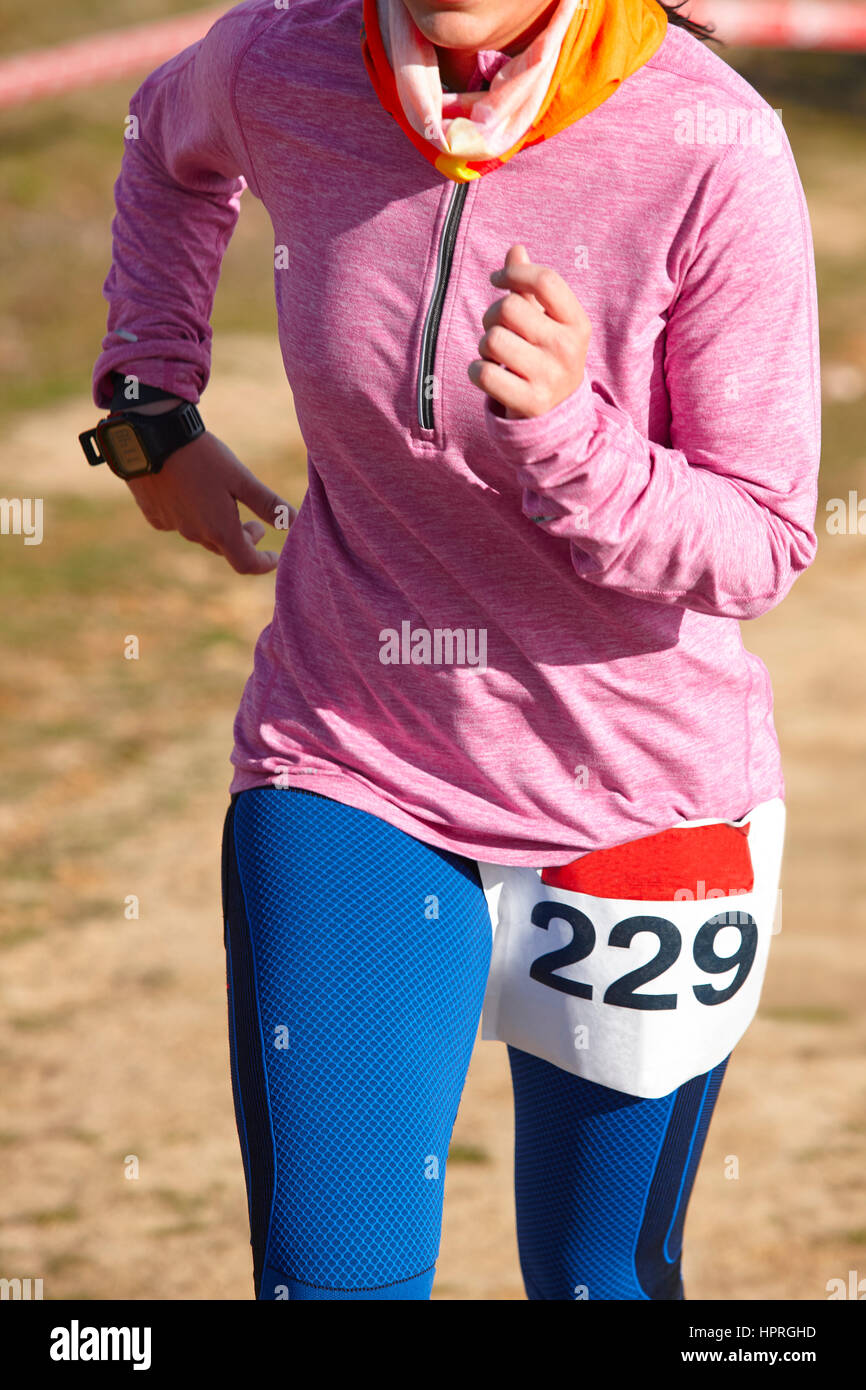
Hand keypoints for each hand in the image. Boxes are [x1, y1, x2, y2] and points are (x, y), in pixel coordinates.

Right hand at [125, 430, 294, 573]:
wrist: (150, 437)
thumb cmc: (201, 456)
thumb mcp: (241, 478)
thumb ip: (268, 503)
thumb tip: (294, 522)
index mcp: (219, 530)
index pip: (246, 563)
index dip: (264, 563)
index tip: (274, 556)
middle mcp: (194, 534)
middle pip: (225, 547)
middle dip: (244, 539)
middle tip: (256, 523)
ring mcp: (171, 525)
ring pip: (201, 534)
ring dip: (218, 526)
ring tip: (225, 504)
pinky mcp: (153, 514)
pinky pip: (178, 523)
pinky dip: (192, 516)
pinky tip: (193, 496)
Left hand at [468, 243, 590, 419]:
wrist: (558, 417)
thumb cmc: (547, 358)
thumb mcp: (549, 323)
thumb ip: (531, 288)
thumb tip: (516, 250)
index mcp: (577, 323)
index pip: (545, 280)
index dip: (514, 274)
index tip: (497, 280)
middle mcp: (567, 349)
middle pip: (509, 309)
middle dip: (491, 315)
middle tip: (496, 329)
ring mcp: (549, 377)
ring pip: (492, 340)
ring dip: (484, 345)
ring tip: (496, 356)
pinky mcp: (529, 402)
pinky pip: (483, 373)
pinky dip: (475, 370)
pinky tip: (486, 374)